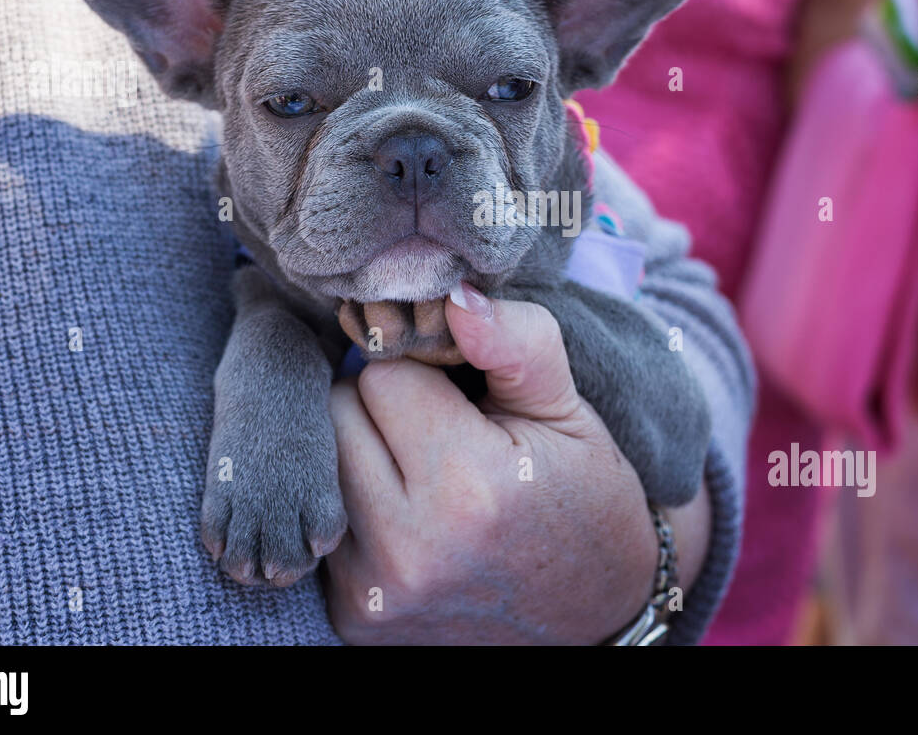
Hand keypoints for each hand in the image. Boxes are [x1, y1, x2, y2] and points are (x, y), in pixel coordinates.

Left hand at [323, 284, 708, 643]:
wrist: (597, 613)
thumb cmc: (583, 497)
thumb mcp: (569, 411)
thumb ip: (517, 342)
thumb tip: (453, 295)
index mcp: (468, 485)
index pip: (383, 372)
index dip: (424, 370)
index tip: (462, 395)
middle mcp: (409, 548)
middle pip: (335, 415)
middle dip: (381, 408)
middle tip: (442, 431)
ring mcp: (374, 594)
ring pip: (319, 469)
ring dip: (360, 456)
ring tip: (426, 473)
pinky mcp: (354, 621)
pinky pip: (321, 526)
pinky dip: (357, 511)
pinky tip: (411, 521)